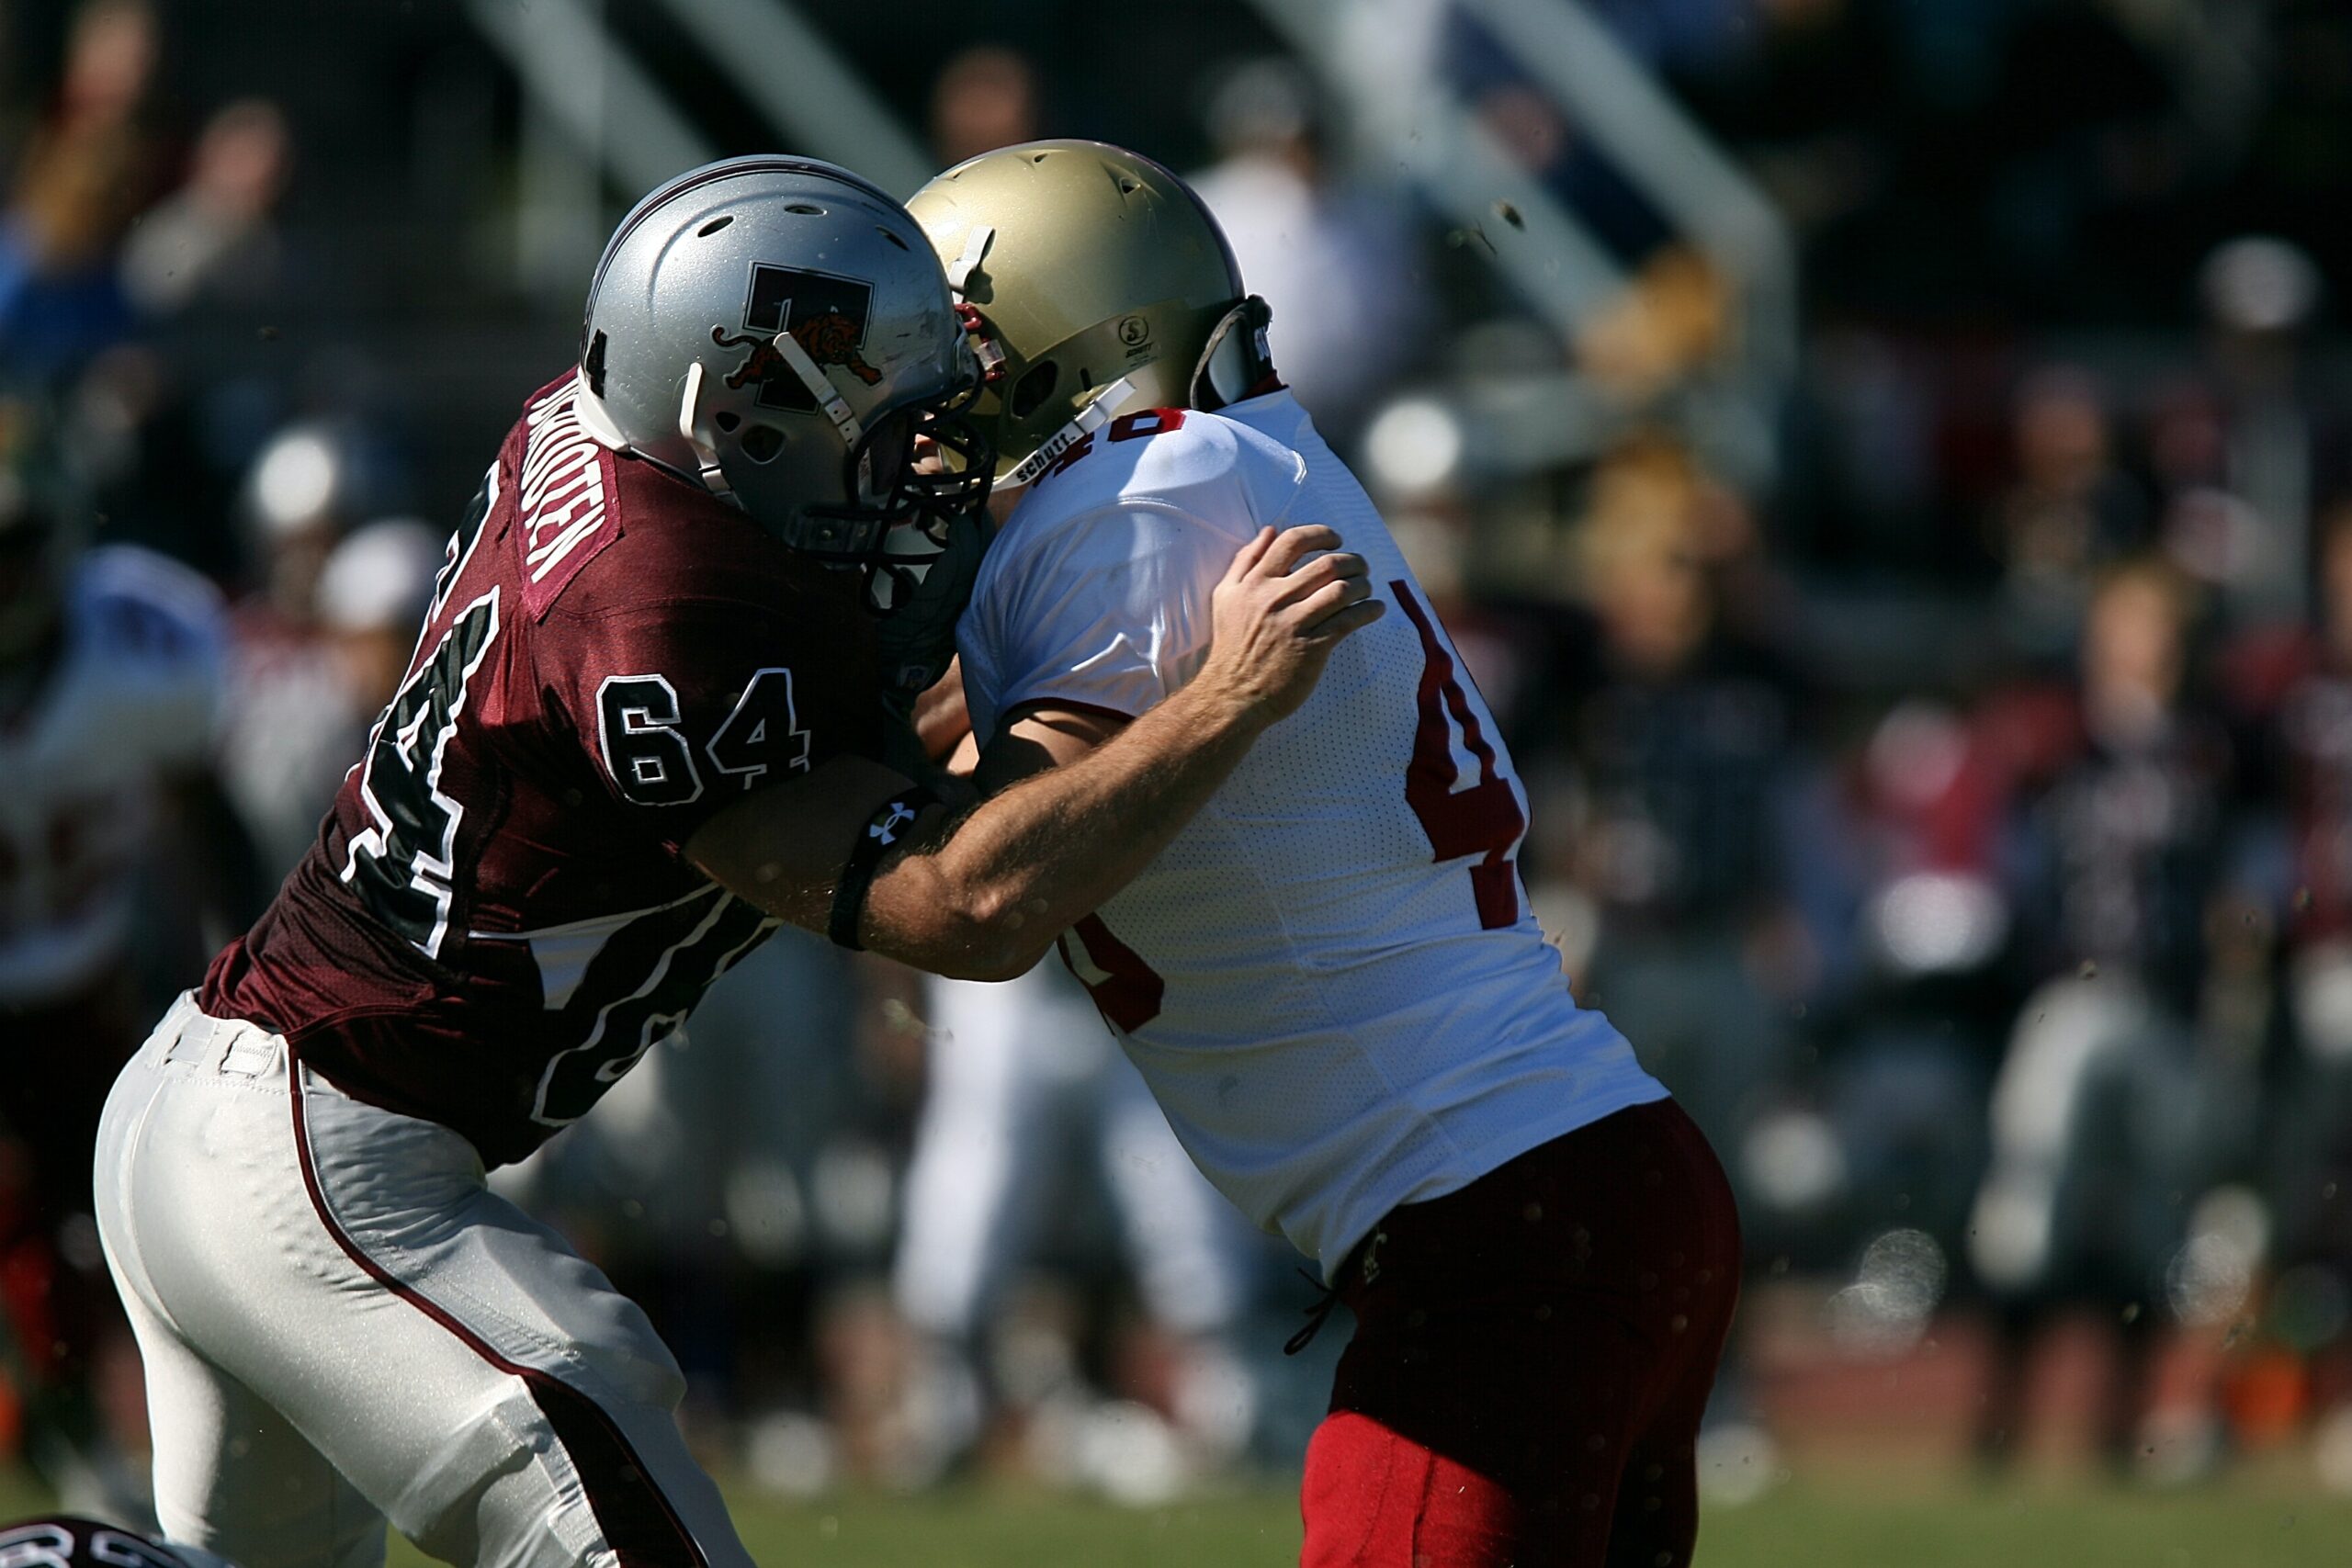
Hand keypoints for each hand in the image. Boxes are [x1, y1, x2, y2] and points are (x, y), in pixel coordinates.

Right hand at [1194, 524, 1384, 723]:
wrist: (1232, 694)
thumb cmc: (1231, 645)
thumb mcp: (1225, 597)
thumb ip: (1245, 561)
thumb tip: (1269, 530)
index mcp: (1255, 583)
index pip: (1293, 541)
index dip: (1321, 534)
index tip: (1336, 540)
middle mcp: (1275, 599)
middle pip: (1327, 564)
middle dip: (1353, 561)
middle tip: (1360, 567)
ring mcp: (1294, 624)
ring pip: (1342, 590)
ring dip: (1363, 585)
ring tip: (1366, 589)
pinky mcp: (1312, 648)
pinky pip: (1349, 620)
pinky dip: (1369, 610)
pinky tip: (1374, 609)